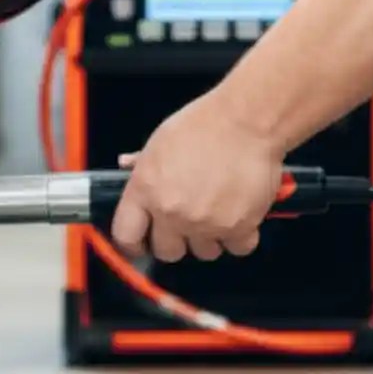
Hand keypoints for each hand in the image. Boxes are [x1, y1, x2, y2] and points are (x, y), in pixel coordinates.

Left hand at [111, 90, 285, 262]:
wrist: (247, 121)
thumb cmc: (203, 124)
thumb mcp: (161, 141)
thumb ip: (142, 162)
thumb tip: (126, 164)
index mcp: (145, 190)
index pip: (126, 236)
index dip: (134, 243)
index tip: (143, 243)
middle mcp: (171, 212)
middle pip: (167, 252)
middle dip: (177, 240)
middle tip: (188, 221)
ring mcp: (205, 223)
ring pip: (204, 252)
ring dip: (210, 237)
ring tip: (219, 211)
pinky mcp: (238, 228)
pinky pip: (237, 248)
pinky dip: (241, 236)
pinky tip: (242, 214)